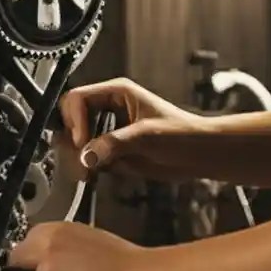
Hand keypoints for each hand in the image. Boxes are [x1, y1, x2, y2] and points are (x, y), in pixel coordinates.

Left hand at [7, 222, 154, 270]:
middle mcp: (45, 246)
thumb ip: (63, 246)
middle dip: (37, 270)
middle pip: (21, 260)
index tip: (38, 262)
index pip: (24, 241)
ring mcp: (45, 269)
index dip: (30, 254)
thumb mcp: (87, 239)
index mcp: (56, 229)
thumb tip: (49, 257)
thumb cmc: (121, 257)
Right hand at [58, 78, 209, 181]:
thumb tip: (86, 156)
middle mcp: (108, 109)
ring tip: (88, 175)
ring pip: (76, 141)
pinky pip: (88, 158)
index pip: (77, 99)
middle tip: (82, 163)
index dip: (75, 120)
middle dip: (72, 142)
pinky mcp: (111, 151)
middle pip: (70, 120)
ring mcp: (108, 131)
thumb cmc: (181, 134)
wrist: (200, 155)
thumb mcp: (147, 135)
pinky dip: (86, 168)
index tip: (83, 142)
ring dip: (76, 158)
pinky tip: (94, 177)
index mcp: (116, 93)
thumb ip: (115, 144)